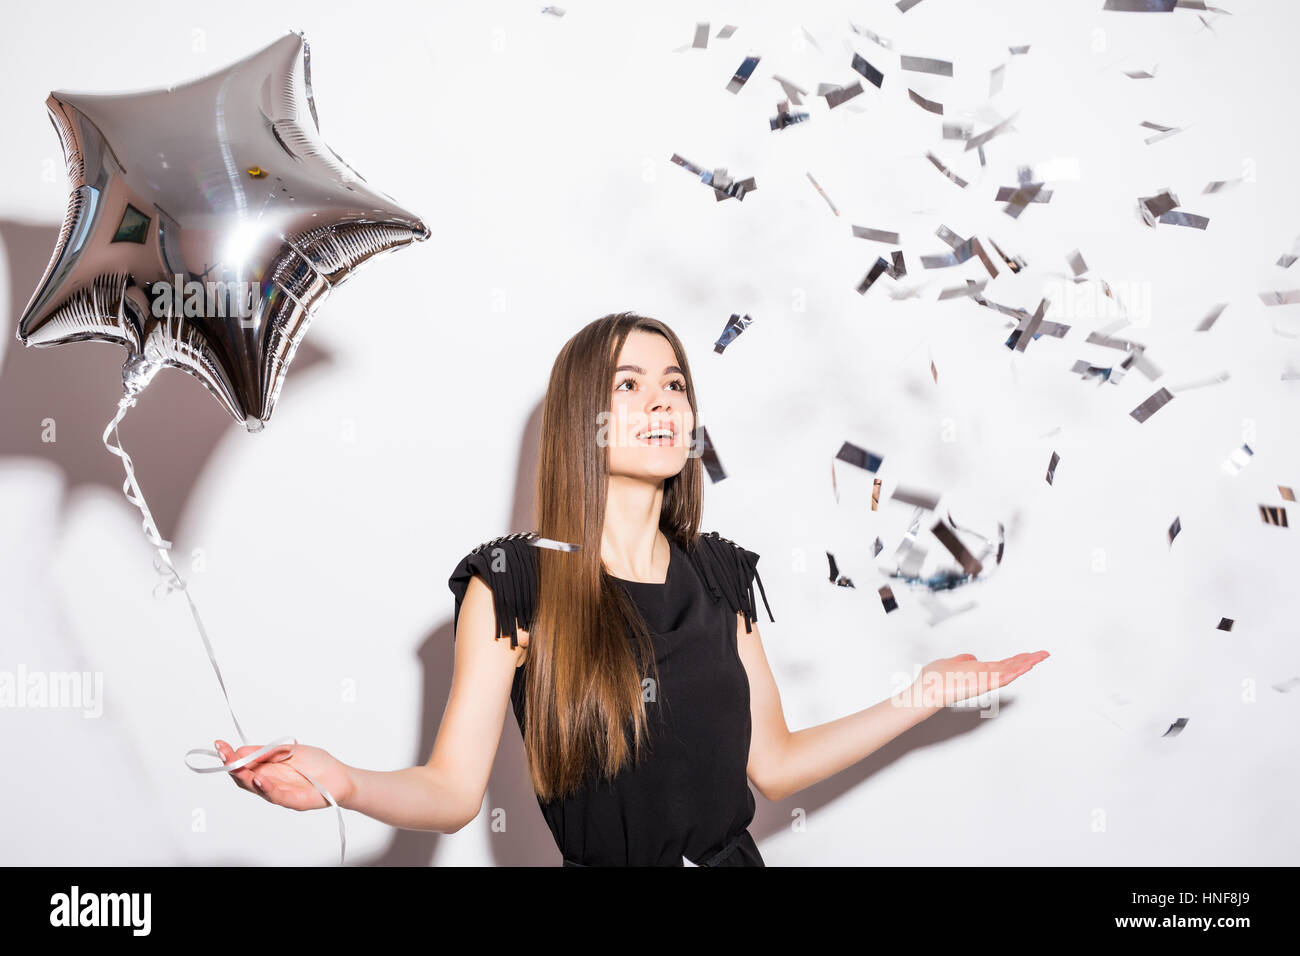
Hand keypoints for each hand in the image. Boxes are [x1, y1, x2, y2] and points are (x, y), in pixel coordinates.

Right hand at [214, 739, 355, 811]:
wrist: (340, 778)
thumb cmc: (316, 764)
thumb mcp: (289, 751)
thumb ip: (267, 752)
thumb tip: (241, 750)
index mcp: (267, 769)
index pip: (243, 764)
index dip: (231, 756)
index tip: (219, 744)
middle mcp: (269, 782)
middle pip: (244, 778)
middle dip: (232, 766)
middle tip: (223, 754)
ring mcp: (279, 792)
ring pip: (256, 788)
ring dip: (245, 777)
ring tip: (236, 766)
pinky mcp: (292, 801)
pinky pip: (276, 795)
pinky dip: (266, 787)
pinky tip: (259, 779)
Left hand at [903, 651, 1049, 708]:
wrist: (926, 691)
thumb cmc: (933, 680)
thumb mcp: (950, 663)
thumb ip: (963, 661)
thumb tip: (972, 657)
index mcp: (977, 671)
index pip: (1001, 664)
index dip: (1016, 659)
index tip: (1029, 654)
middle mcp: (982, 675)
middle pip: (1009, 666)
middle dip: (1027, 660)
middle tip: (1043, 654)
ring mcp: (982, 680)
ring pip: (1008, 671)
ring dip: (1025, 664)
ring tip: (1040, 658)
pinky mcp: (980, 684)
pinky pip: (1000, 677)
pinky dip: (1013, 671)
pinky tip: (1024, 667)